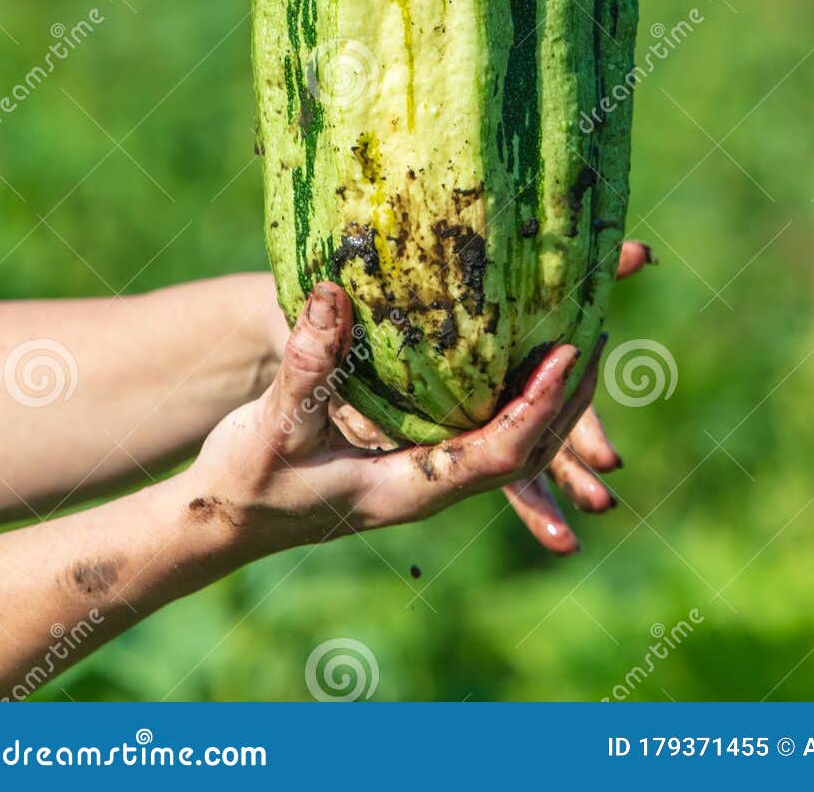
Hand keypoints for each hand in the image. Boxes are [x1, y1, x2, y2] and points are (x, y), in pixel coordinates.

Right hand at [186, 283, 602, 556]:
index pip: (500, 454)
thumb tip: (336, 293)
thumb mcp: (272, 422)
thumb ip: (308, 365)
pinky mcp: (414, 457)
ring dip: (547, 397)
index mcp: (409, 489)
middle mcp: (430, 486)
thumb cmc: (245, 480)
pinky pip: (481, 426)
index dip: (540, 407)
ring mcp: (426, 474)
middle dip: (566, 399)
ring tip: (573, 334)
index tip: (568, 353)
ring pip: (510, 440)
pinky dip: (509, 392)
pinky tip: (514, 350)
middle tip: (593, 331)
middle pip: (525, 450)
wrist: (221, 520)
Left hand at [502, 238, 653, 552]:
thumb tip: (645, 253)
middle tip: (601, 502)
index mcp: (555, 374)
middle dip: (578, 476)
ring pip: (536, 472)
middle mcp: (538, 406)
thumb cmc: (514, 287)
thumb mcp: (554, 281)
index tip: (610, 464)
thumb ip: (603, 269)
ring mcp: (513, 425)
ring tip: (566, 542)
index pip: (577, 413)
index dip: (592, 439)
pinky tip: (558, 540)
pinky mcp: (481, 439)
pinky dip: (536, 511)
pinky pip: (510, 478)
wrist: (450, 298)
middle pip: (560, 447)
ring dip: (552, 506)